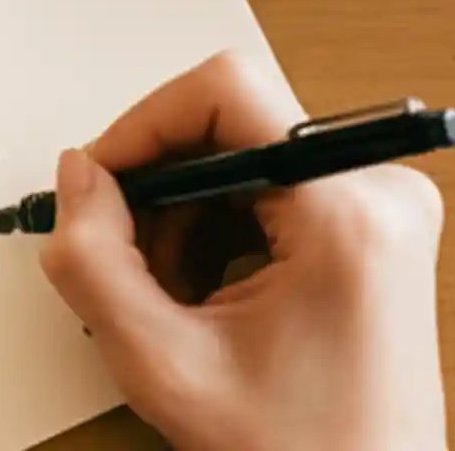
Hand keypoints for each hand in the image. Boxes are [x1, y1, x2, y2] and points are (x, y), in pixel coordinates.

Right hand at [39, 52, 446, 450]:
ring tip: (170, 294)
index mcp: (345, 214)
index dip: (141, 124)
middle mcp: (376, 190)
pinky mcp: (365, 222)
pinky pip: (262, 187)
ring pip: (235, 158)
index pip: (225, 91)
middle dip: (156, 189)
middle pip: (225, 126)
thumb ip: (94, 262)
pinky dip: (211, 229)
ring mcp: (377, 204)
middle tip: (128, 263)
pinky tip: (204, 293)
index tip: (100, 178)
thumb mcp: (162, 364)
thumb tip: (77, 175)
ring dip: (179, 216)